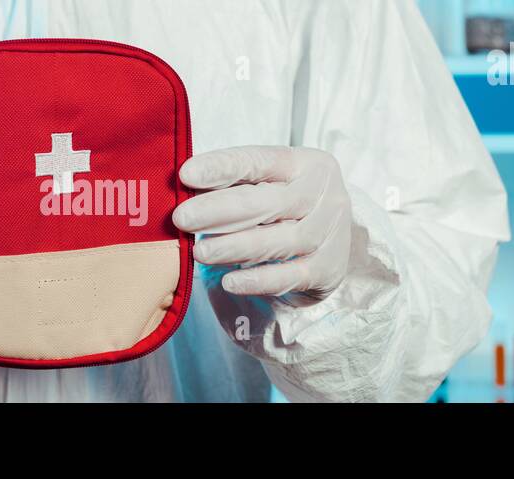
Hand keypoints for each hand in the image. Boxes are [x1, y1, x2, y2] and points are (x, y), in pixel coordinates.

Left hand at [172, 146, 351, 305]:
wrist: (331, 243)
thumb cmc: (285, 208)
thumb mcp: (267, 185)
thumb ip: (233, 185)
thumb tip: (183, 188)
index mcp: (305, 163)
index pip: (259, 161)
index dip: (221, 167)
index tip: (185, 175)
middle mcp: (324, 194)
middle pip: (268, 202)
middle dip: (219, 210)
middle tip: (182, 219)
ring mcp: (331, 233)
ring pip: (280, 241)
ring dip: (235, 247)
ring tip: (200, 253)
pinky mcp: (329, 269)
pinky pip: (291, 277)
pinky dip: (258, 280)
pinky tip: (230, 282)